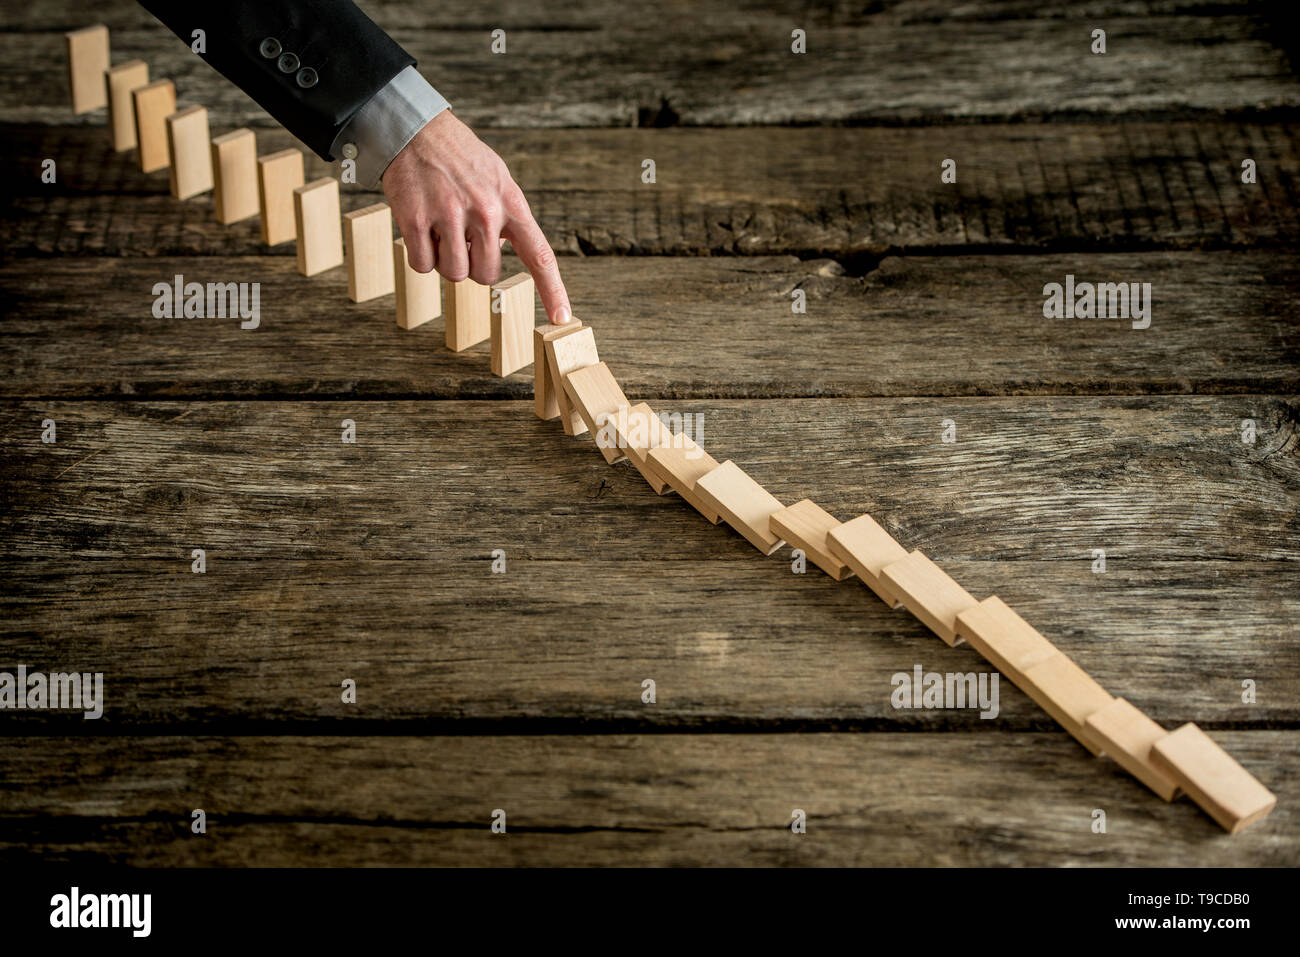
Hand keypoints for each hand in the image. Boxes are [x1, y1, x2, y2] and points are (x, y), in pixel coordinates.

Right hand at [382, 110, 571, 323]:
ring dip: (444, 261)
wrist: (415, 129)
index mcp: (511, 202)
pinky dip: (420, 255)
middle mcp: (484, 211)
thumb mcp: (497, 179)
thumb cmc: (459, 158)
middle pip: (486, 276)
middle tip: (460, 239)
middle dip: (472, 265)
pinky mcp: (415, 219)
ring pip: (454, 275)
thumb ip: (506, 217)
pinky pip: (422, 266)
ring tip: (440, 229)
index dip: (552, 290)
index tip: (562, 317)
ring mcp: (449, 215)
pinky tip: (420, 227)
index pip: (539, 255)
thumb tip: (500, 255)